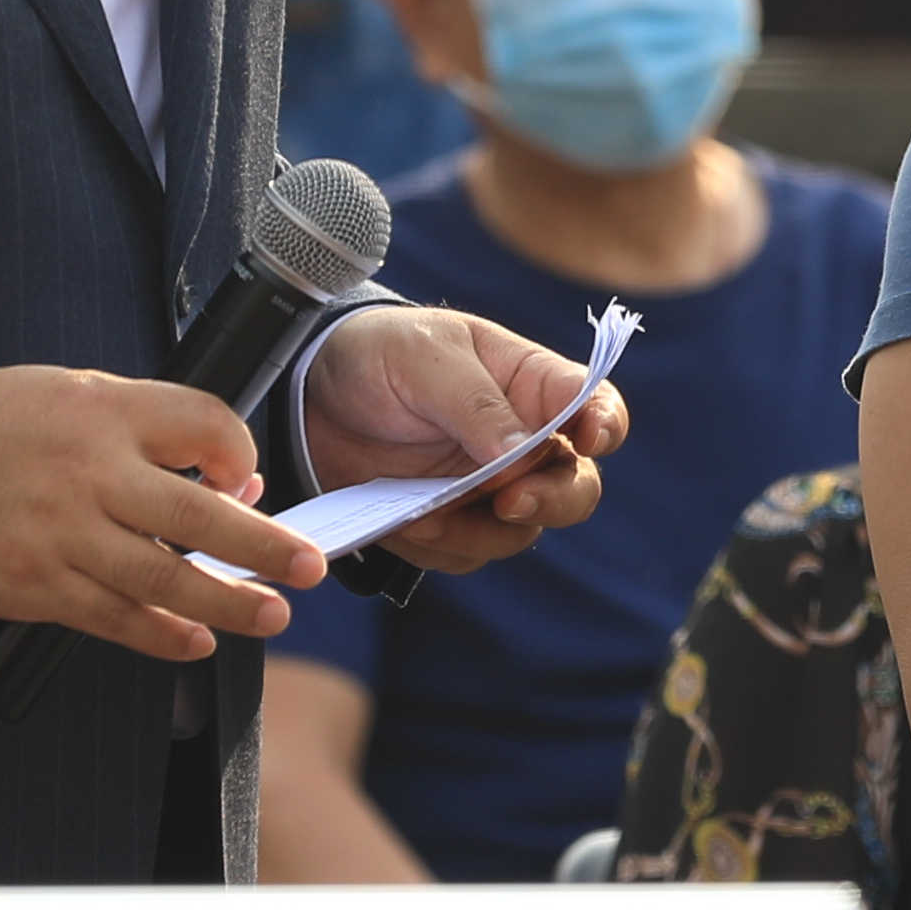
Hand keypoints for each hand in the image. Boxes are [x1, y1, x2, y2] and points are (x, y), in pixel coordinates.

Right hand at [0, 361, 306, 664]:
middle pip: (196, 514)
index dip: (238, 452)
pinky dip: (162, 635)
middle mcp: (89, 473)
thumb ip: (152, 430)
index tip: (246, 477)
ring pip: (162, 579)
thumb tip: (234, 480)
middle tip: (310, 569)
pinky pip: (115, 618)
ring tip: (270, 616)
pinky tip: (196, 641)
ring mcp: (62, 535)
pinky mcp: (36, 584)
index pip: (203, 425)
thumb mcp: (77, 395)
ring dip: (225, 603)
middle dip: (263, 546)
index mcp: (105, 412)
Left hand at [301, 305, 621, 576]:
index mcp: (532, 384)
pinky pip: (466, 555)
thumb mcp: (426, 359)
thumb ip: (478, 406)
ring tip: (423, 515)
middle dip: (552, 500)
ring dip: (478, 532)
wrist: (305, 396)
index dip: (605, 426)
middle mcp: (523, 442)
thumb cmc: (378, 353)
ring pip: (521, 532)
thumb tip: (523, 457)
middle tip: (509, 501)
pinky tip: (402, 523)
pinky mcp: (451, 524)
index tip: (587, 440)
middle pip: (576, 487)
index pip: (595, 407)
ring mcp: (489, 488)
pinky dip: (439, 547)